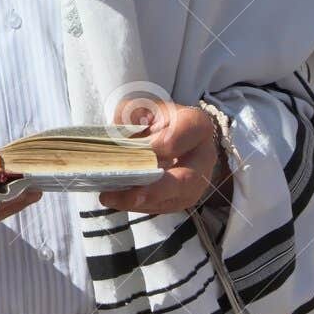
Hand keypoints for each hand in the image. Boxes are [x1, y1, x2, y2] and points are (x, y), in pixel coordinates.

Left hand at [98, 100, 225, 215]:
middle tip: (131, 193)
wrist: (153, 128)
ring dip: (140, 201)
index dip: (163, 144)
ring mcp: (195, 181)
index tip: (139, 149)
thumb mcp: (138, 106)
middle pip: (187, 178)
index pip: (186, 135)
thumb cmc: (147, 116)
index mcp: (197, 126)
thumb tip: (125, 134)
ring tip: (111, 197)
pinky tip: (114, 199)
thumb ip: (131, 115)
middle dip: (157, 189)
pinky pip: (162, 206)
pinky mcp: (181, 198)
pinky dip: (136, 205)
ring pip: (174, 199)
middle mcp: (203, 156)